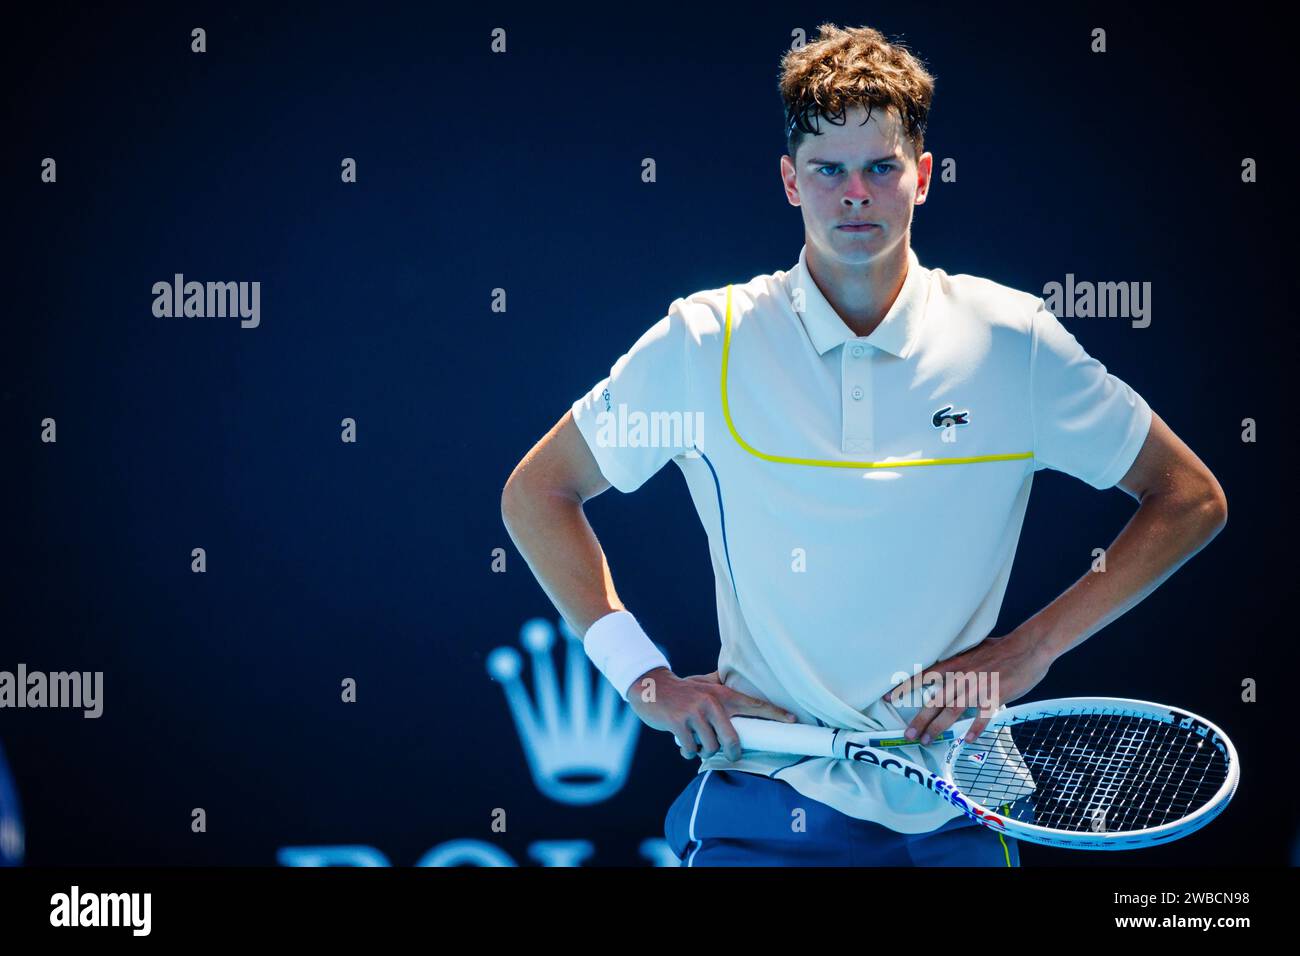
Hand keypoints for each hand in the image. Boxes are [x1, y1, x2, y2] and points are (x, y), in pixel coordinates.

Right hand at [628, 668, 797, 760]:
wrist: (651, 687)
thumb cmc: (681, 689)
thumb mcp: (703, 682)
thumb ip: (719, 683)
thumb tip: (734, 678)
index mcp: (722, 694)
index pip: (754, 704)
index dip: (775, 714)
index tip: (793, 721)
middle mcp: (712, 703)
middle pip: (732, 739)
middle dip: (733, 753)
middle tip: (731, 755)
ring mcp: (695, 714)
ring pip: (710, 747)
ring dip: (704, 750)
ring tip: (698, 743)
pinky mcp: (680, 724)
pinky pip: (692, 749)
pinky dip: (688, 752)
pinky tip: (685, 744)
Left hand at [879, 628, 1054, 744]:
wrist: (1028, 647)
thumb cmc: (1002, 648)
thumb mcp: (974, 650)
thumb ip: (959, 662)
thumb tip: (946, 669)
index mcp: (956, 664)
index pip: (924, 676)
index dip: (904, 687)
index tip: (887, 697)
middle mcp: (962, 676)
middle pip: (935, 701)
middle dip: (919, 719)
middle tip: (907, 734)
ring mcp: (978, 687)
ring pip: (952, 711)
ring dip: (938, 727)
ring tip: (927, 740)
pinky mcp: (995, 696)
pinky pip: (982, 716)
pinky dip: (975, 729)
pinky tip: (966, 740)